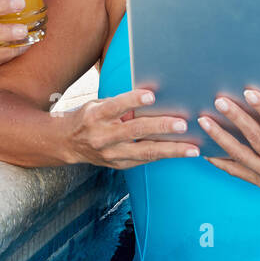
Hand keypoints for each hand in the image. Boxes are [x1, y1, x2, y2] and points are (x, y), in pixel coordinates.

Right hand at [67, 89, 198, 169]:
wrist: (66, 143)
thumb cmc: (88, 117)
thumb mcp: (97, 105)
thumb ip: (120, 105)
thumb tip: (152, 99)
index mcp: (95, 116)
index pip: (115, 106)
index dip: (132, 100)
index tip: (152, 95)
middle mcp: (102, 136)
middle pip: (134, 131)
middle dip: (160, 127)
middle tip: (183, 124)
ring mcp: (111, 154)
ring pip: (144, 152)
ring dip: (171, 150)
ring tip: (192, 149)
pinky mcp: (118, 165)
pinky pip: (144, 160)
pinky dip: (164, 155)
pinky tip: (181, 153)